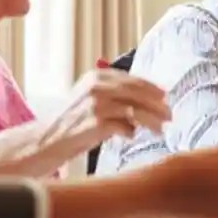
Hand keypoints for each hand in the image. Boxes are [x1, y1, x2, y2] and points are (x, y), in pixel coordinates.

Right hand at [47, 69, 169, 147]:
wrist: (48, 139)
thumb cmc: (75, 121)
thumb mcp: (94, 99)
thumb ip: (118, 94)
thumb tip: (155, 98)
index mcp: (98, 77)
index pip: (133, 80)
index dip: (152, 89)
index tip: (165, 96)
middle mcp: (97, 87)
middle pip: (138, 93)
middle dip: (157, 105)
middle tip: (170, 115)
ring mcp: (96, 104)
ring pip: (135, 110)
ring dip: (152, 120)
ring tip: (161, 129)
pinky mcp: (96, 122)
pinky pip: (125, 125)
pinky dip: (131, 131)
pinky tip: (132, 135)